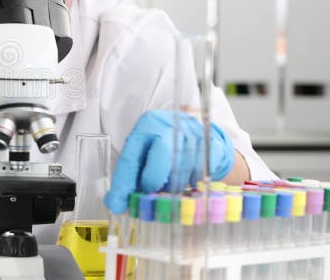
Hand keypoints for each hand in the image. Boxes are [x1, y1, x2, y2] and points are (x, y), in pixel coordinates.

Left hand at [104, 109, 234, 213]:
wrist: (192, 131)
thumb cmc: (160, 146)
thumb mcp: (142, 153)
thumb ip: (130, 176)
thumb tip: (117, 205)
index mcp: (146, 125)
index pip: (131, 157)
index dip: (123, 184)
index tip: (117, 205)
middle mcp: (170, 125)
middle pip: (163, 154)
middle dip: (153, 180)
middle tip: (150, 192)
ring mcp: (194, 134)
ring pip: (183, 168)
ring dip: (172, 185)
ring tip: (167, 185)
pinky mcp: (211, 145)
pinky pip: (201, 173)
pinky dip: (191, 182)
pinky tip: (187, 181)